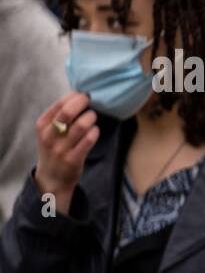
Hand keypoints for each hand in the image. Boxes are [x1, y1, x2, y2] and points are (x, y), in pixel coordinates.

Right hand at [34, 92, 97, 213]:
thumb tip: (79, 96)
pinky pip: (88, 140)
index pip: (59, 105)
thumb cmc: (53, 149)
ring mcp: (61, 149)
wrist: (51, 178)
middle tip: (90, 101)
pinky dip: (95, 132)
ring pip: (81, 126)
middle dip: (82, 102)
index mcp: (42, 126)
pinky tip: (95, 130)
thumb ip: (59, 117)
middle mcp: (49, 136)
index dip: (74, 97)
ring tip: (92, 117)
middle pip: (67, 113)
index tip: (83, 94)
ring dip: (91, 117)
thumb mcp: (49, 132)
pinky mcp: (73, 159)